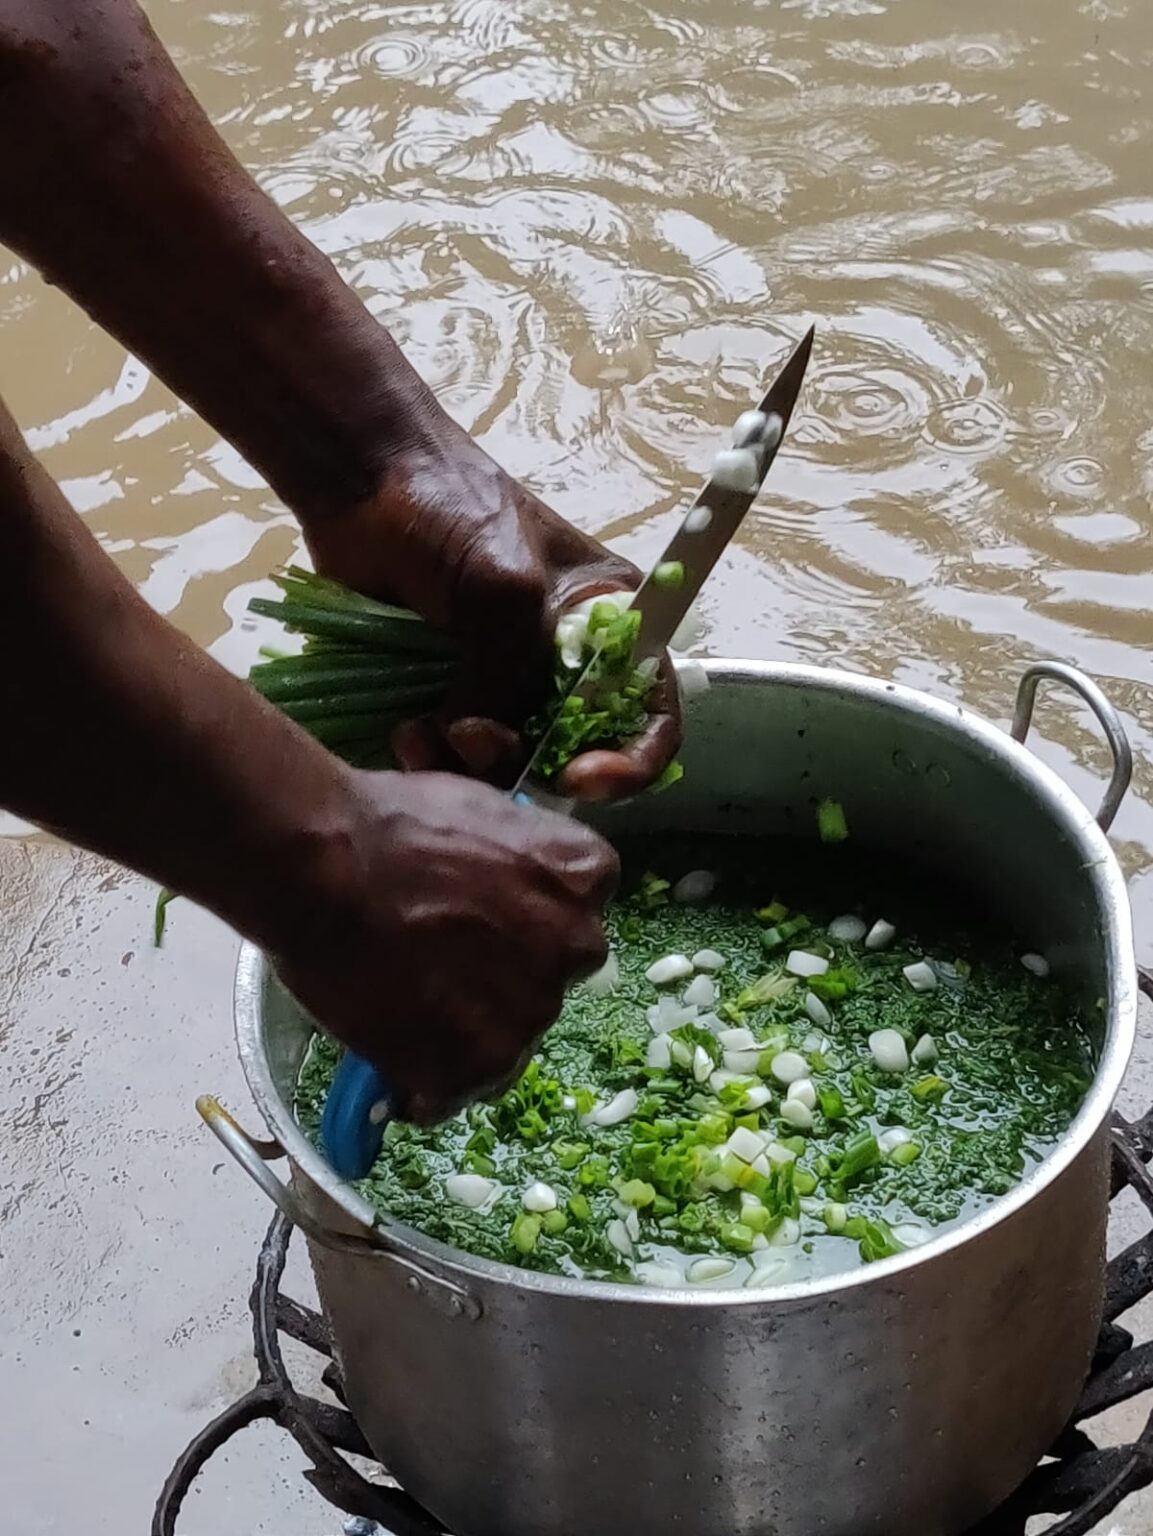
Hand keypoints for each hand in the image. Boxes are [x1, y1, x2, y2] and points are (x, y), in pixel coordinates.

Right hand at [267, 768, 617, 1121]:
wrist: (326, 869)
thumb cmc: (389, 825)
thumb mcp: (484, 811)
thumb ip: (519, 859)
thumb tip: (505, 883)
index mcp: (584, 876)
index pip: (573, 914)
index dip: (522, 923)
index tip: (481, 920)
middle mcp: (577, 947)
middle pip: (545, 979)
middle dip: (501, 980)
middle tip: (439, 965)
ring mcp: (531, 1012)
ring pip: (505, 1041)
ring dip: (464, 1032)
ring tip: (401, 1004)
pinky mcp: (479, 1066)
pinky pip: (455, 1089)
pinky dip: (423, 1079)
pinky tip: (388, 1046)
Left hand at [304, 418, 680, 801]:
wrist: (363, 481)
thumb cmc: (449, 510)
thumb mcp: (505, 587)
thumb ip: (512, 672)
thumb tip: (476, 738)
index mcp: (608, 622)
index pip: (650, 710)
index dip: (631, 759)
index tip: (577, 780)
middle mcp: (565, 660)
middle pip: (575, 750)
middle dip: (529, 764)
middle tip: (472, 743)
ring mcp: (505, 679)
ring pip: (510, 760)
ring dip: (470, 765)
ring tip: (421, 737)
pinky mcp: (452, 692)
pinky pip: (456, 752)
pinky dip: (434, 756)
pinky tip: (405, 735)